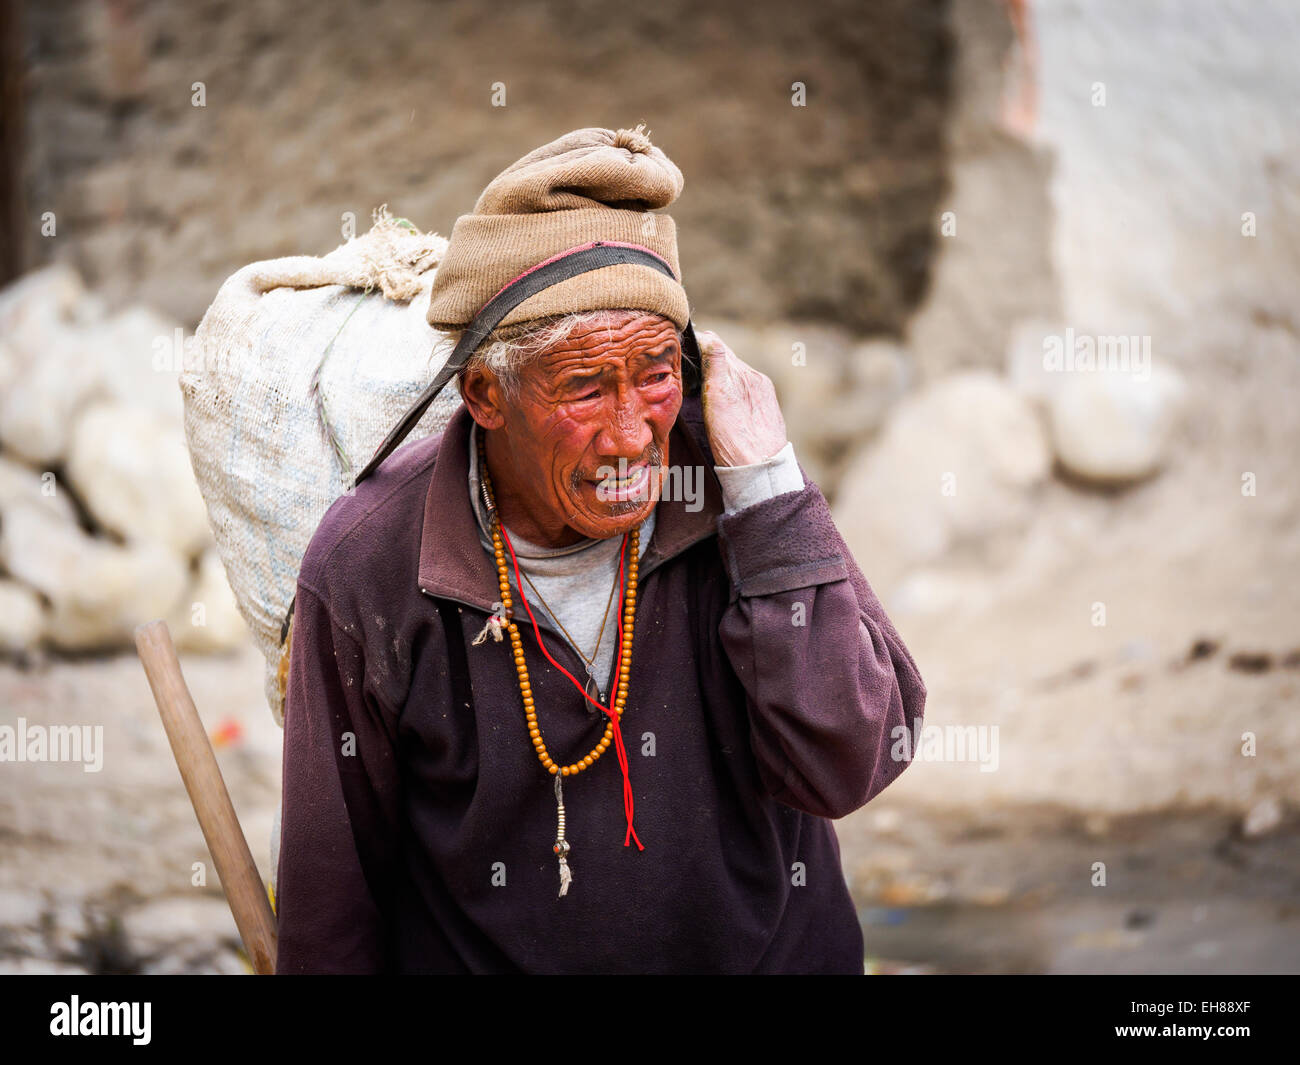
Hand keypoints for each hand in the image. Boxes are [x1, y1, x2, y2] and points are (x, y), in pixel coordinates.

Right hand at [696, 328, 788, 466]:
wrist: (761, 469)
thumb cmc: (735, 440)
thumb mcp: (717, 398)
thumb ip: (715, 363)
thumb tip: (707, 336)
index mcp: (742, 373)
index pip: (715, 344)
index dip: (696, 345)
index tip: (680, 351)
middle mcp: (754, 379)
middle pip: (725, 359)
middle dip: (706, 361)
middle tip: (686, 370)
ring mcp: (762, 393)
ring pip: (733, 375)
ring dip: (718, 376)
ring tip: (702, 389)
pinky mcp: (765, 407)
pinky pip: (743, 389)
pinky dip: (730, 390)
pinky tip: (723, 405)